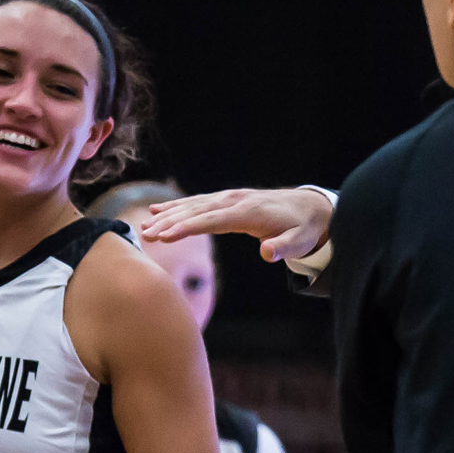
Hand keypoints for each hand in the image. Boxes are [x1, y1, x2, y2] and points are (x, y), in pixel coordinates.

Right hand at [137, 188, 333, 261]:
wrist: (309, 207)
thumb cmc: (304, 229)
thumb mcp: (300, 241)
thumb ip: (284, 248)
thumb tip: (267, 254)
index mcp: (249, 212)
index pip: (213, 220)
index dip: (188, 227)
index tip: (166, 236)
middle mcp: (235, 200)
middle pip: (196, 211)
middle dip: (169, 222)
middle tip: (145, 235)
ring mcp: (229, 198)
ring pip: (193, 205)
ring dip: (167, 215)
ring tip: (144, 225)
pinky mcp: (225, 200)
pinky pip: (197, 202)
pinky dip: (176, 206)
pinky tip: (157, 210)